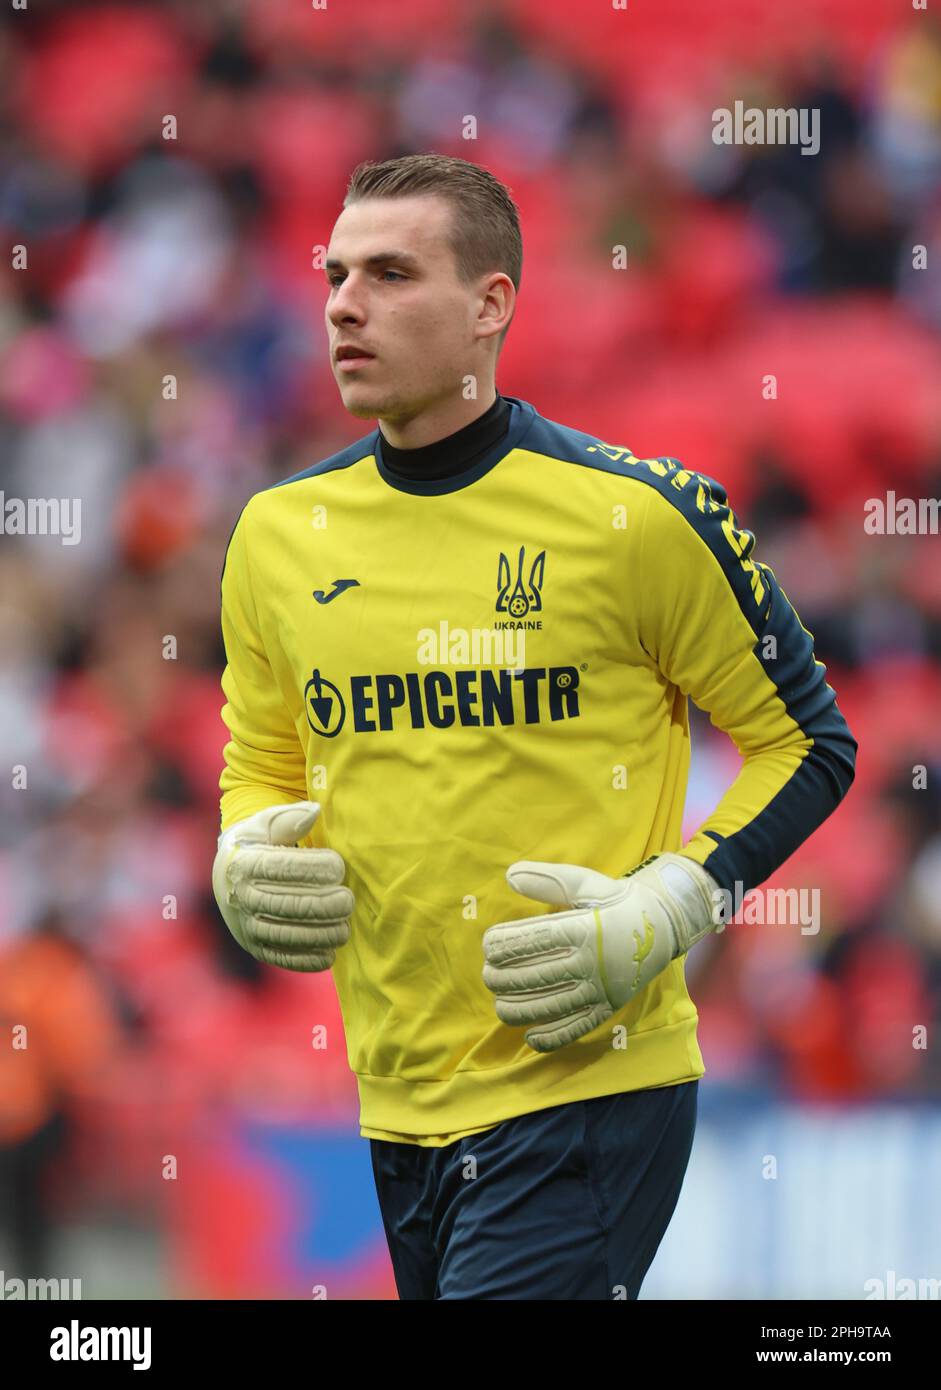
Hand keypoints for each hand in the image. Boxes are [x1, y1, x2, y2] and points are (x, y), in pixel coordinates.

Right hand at [212, 801, 352, 971]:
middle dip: (322, 904)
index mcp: (241, 863)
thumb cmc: (259, 843)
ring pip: (285, 934)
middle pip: (285, 904)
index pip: (279, 867)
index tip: (338, 867)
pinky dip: (307, 959)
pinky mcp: (255, 947)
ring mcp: (245, 926)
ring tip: (345, 926)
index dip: (311, 868)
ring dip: (320, 933)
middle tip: (348, 899)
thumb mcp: (267, 824)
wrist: (230, 875)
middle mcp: (239, 897)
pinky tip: (330, 951)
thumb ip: (290, 817)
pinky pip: (282, 957)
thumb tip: (314, 811)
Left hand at [481, 852, 720, 1052]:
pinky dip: (550, 1037)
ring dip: (517, 1010)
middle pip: (534, 976)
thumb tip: (510, 876)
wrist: (664, 925)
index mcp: (584, 929)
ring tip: (500, 1005)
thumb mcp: (586, 883)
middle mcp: (591, 962)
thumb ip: (548, 880)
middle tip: (488, 975)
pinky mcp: (608, 1008)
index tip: (488, 946)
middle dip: (502, 979)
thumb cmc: (616, 901)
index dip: (503, 945)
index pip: (533, 941)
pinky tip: (529, 1036)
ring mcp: (600, 989)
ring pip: (550, 1007)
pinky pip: (576, 1029)